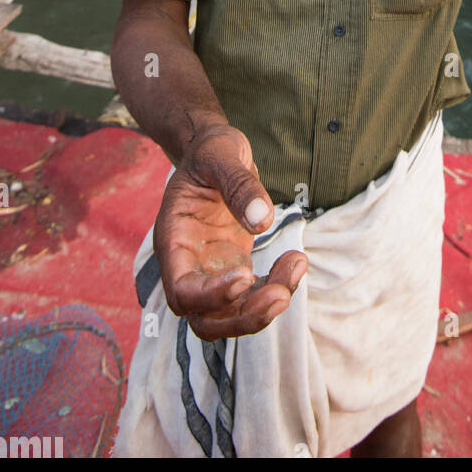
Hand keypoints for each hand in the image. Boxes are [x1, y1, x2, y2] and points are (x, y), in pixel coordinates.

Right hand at [153, 123, 307, 340]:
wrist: (214, 151)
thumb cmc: (211, 151)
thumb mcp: (221, 154)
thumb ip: (238, 185)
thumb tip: (262, 220)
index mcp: (173, 239)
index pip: (181, 290)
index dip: (210, 296)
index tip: (245, 276)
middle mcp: (188, 264)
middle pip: (204, 320)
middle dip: (243, 317)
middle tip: (281, 294)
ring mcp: (210, 270)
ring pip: (230, 317)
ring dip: (265, 307)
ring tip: (297, 266)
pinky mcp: (233, 268)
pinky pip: (252, 297)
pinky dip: (275, 288)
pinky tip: (296, 261)